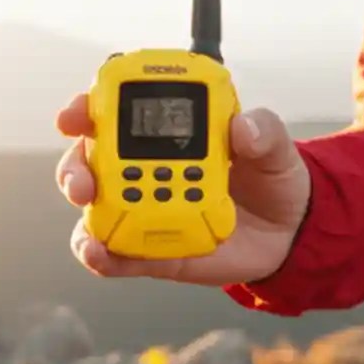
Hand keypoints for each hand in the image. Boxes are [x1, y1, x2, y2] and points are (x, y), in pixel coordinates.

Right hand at [55, 93, 310, 285]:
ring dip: (85, 211)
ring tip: (92, 219)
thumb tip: (243, 128)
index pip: (117, 111)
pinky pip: (116, 254)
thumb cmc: (272, 178)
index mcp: (169, 130)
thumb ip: (263, 131)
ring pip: (95, 208)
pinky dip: (101, 254)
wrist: (287, 233)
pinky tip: (100, 253)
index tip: (77, 114)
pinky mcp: (151, 250)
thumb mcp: (275, 147)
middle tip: (83, 182)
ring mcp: (144, 209)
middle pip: (90, 160)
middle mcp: (145, 166)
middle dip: (75, 168)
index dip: (87, 108)